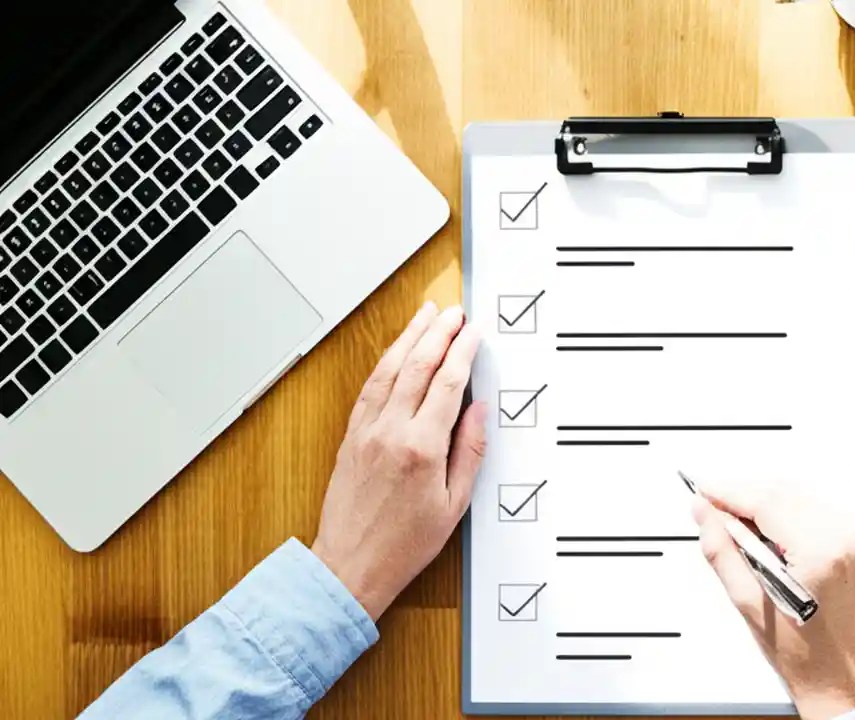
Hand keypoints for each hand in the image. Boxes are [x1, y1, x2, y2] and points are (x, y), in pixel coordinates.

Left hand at [311, 302, 485, 620]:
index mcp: (421, 447)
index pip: (448, 383)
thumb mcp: (454, 504)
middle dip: (438, 332)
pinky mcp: (350, 437)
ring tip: (424, 316)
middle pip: (418, 366)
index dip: (463, 352)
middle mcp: (390, 431)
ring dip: (409, 337)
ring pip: (389, 369)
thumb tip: (479, 412)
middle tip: (453, 313)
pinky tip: (396, 351)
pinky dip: (385, 363)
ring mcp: (366, 431)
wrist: (349, 566)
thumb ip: (469, 452)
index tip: (473, 334)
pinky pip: (369, 388)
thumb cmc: (403, 545)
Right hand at [692, 478, 854, 719]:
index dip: (729, 493)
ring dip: (763, 502)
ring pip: (797, 496)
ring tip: (734, 524)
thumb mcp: (748, 602)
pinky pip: (813, 510)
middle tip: (711, 508)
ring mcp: (853, 539)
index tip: (704, 492)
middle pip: (782, 493)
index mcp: (821, 553)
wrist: (838, 679)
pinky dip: (784, 512)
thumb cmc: (803, 654)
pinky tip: (764, 532)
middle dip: (743, 495)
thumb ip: (722, 550)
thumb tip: (705, 513)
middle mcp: (843, 539)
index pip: (766, 502)